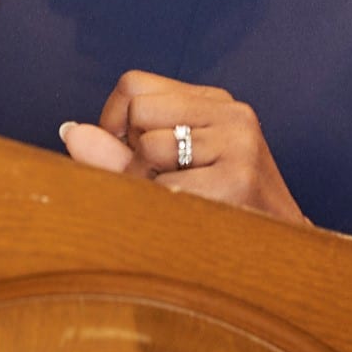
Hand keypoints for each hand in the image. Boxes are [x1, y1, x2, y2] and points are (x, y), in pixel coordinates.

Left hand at [59, 70, 306, 224]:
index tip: (124, 155)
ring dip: (151, 187)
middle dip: (132, 155)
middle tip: (165, 186)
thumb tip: (71, 130)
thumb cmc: (214, 216)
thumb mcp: (164, 174)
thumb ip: (116, 154)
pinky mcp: (239, 180)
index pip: (134, 85)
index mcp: (214, 103)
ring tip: (186, 205)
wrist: (280, 266)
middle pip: (138, 112)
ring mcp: (239, 145)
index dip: (113, 122)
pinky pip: (166, 190)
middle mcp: (232, 114)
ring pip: (149, 149)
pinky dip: (167, 213)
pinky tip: (196, 223)